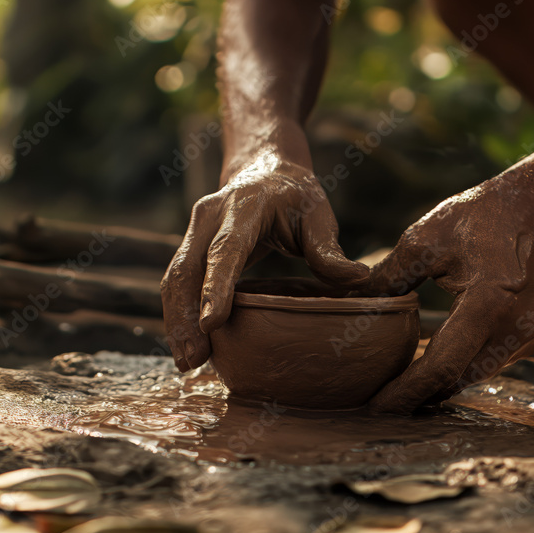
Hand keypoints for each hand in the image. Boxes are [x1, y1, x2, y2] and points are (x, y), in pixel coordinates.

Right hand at [161, 155, 369, 371]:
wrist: (266, 171)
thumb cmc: (297, 199)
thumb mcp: (319, 216)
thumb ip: (329, 250)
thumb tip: (357, 279)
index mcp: (243, 205)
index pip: (225, 249)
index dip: (215, 287)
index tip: (210, 324)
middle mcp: (209, 215)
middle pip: (187, 268)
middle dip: (185, 315)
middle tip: (194, 359)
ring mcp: (194, 230)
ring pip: (175, 278)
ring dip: (176, 321)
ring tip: (188, 361)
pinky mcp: (190, 247)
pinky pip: (177, 281)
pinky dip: (179, 314)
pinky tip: (188, 344)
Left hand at [364, 172, 533, 413]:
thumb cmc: (484, 215)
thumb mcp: (425, 239)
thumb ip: (389, 276)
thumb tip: (355, 303)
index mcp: (486, 308)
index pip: (439, 369)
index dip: (404, 393)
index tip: (375, 407)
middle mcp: (511, 332)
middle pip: (454, 381)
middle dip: (415, 397)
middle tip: (375, 404)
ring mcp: (524, 338)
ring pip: (471, 378)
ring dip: (435, 386)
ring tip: (396, 392)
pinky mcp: (527, 337)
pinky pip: (486, 365)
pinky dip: (456, 370)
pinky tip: (428, 367)